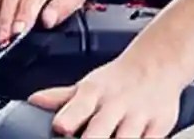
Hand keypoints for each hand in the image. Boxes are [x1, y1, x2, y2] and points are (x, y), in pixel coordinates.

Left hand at [28, 56, 184, 137]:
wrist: (158, 62)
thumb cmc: (118, 80)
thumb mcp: (88, 85)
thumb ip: (61, 97)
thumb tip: (33, 101)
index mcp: (93, 93)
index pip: (78, 107)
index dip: (68, 120)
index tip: (61, 128)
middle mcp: (115, 104)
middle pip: (100, 131)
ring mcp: (139, 116)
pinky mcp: (160, 126)